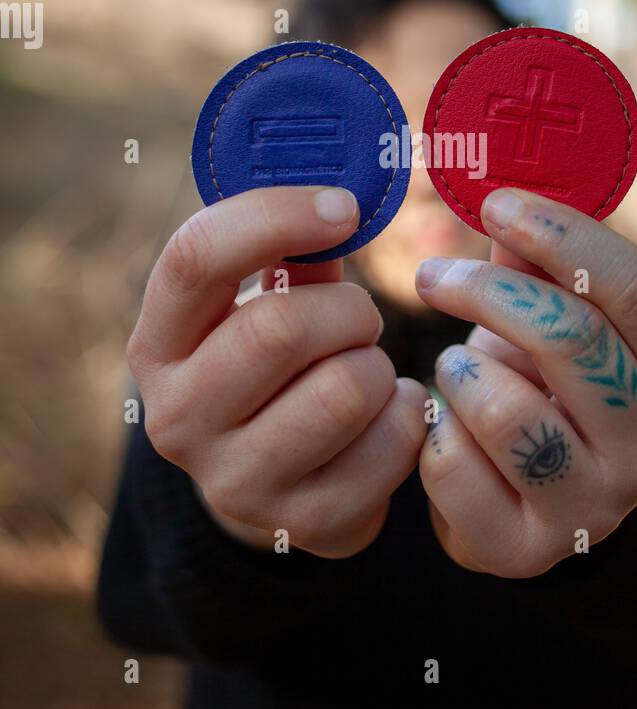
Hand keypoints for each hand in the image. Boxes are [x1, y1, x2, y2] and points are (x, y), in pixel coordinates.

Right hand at [127, 186, 426, 556]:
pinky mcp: (301, 524)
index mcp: (157, 344)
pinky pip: (390, 444)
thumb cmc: (276, 363)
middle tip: (360, 316)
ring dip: (377, 364)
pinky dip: (406, 417)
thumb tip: (343, 185)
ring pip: (345, 388)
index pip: (195, 258)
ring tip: (365, 369)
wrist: (277, 481)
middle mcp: (177, 418)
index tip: (342, 207)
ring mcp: (234, 481)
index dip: (276, 216)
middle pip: (279, 328)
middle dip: (348, 309)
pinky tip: (384, 419)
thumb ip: (291, 248)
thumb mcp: (264, 301)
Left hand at [414, 187, 636, 577]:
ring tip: (453, 371)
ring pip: (507, 410)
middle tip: (434, 275)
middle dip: (488, 291)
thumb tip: (501, 175)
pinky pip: (453, 464)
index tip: (497, 202)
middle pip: (572, 338)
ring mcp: (594, 509)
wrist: (520, 506)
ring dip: (459, 373)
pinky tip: (443, 430)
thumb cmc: (539, 391)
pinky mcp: (526, 551)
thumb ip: (537, 259)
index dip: (564, 236)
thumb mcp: (553, 323)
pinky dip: (432, 433)